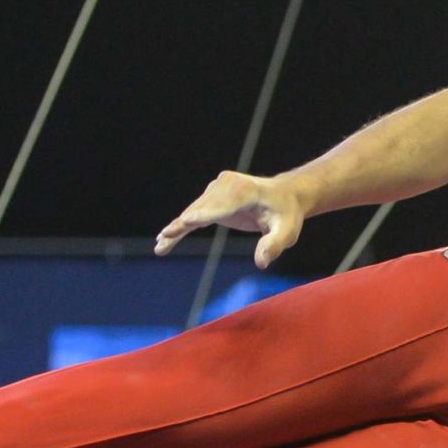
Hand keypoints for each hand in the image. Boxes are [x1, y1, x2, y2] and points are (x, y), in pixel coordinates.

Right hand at [153, 170, 305, 268]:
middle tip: (165, 239)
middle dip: (184, 225)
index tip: (187, 222)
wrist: (283, 197)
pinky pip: (192, 214)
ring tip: (160, 246)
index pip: (224, 204)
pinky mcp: (211, 198)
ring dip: (176, 229)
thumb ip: (274, 245)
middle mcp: (228, 185)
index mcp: (247, 190)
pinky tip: (163, 240)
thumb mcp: (287, 232)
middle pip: (203, 209)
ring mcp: (217, 189)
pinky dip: (179, 227)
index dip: (206, 214)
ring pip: (193, 212)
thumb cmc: (286, 215)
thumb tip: (261, 263)